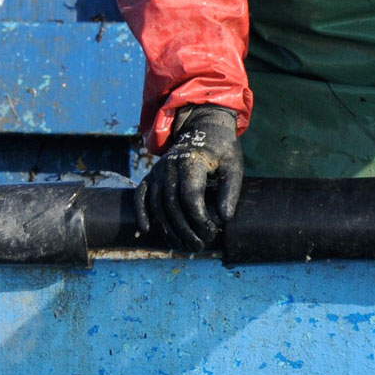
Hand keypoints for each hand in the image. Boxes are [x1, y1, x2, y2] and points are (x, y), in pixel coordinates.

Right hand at [144, 105, 243, 251]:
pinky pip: (140, 196)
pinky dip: (141, 213)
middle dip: (185, 229)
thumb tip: (225, 218)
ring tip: (183, 246)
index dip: (199, 218)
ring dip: (168, 229)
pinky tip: (147, 230)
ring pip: (157, 205)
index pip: (190, 196)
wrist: (203, 127)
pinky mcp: (151, 176)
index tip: (212, 232)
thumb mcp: (233, 165)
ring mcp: (158, 171)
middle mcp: (169, 166)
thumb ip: (231, 191)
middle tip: (199, 246)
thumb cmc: (222, 150)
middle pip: (172, 204)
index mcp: (191, 161)